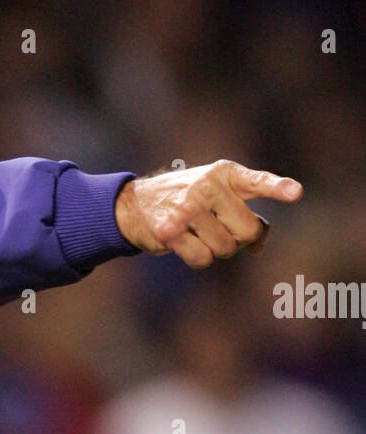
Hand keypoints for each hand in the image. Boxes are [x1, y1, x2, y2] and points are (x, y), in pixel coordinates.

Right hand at [114, 159, 302, 267]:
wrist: (137, 204)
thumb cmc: (190, 201)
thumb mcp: (220, 196)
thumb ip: (245, 214)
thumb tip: (258, 248)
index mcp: (225, 173)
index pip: (257, 181)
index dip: (277, 187)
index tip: (296, 193)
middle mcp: (207, 187)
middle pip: (248, 231)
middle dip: (240, 238)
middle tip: (220, 228)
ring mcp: (187, 208)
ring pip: (225, 249)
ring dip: (216, 249)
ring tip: (198, 232)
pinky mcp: (169, 231)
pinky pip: (203, 259)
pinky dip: (199, 258)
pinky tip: (185, 242)